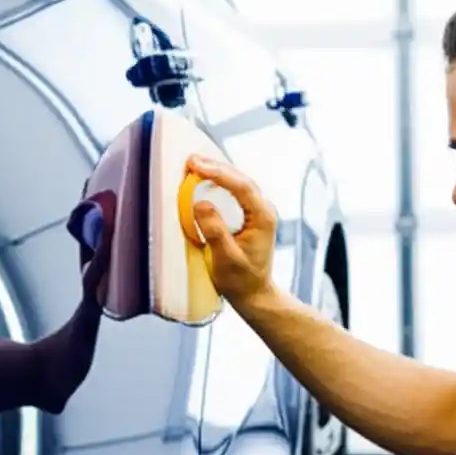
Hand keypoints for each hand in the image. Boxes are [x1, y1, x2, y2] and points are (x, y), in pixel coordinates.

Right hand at [186, 155, 276, 305]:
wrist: (254, 294)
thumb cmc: (241, 280)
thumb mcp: (226, 259)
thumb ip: (214, 231)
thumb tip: (200, 204)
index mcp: (262, 218)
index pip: (241, 186)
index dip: (218, 173)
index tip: (196, 166)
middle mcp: (264, 210)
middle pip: (241, 179)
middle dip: (216, 167)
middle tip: (191, 160)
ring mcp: (259, 212)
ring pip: (239, 183)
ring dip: (217, 172)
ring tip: (196, 164)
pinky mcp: (251, 215)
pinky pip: (236, 191)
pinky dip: (220, 182)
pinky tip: (207, 178)